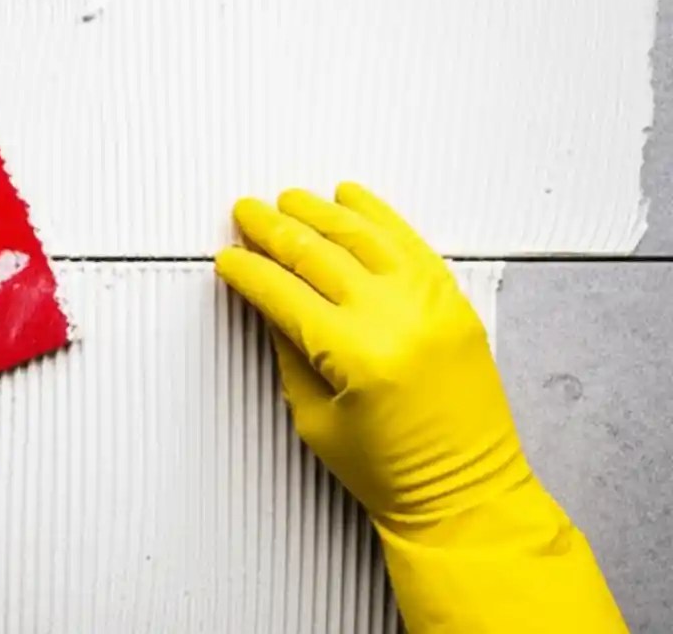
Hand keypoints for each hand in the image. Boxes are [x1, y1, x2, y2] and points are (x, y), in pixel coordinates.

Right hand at [214, 183, 626, 631]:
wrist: (464, 494)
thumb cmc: (393, 473)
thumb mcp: (316, 419)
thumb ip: (290, 352)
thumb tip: (269, 303)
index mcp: (355, 354)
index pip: (283, 293)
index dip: (248, 271)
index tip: (228, 259)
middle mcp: (395, 318)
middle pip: (319, 254)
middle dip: (274, 229)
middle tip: (247, 213)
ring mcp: (430, 304)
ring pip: (365, 235)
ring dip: (321, 212)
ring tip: (290, 199)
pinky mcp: (454, 301)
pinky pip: (411, 243)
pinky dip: (379, 215)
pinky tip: (353, 198)